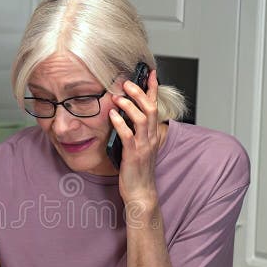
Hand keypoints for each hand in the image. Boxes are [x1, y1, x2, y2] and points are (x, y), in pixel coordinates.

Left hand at [109, 69, 160, 205]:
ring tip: (118, 97)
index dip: (153, 89)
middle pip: (150, 108)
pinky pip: (127, 135)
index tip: (150, 73)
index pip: (155, 106)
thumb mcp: (140, 147)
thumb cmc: (137, 171)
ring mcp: (143, 146)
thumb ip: (135, 132)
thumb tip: (123, 116)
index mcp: (152, 134)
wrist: (141, 192)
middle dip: (140, 92)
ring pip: (141, 119)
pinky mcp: (133, 154)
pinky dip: (120, 123)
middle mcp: (150, 137)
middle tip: (127, 82)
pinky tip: (112, 115)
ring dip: (129, 105)